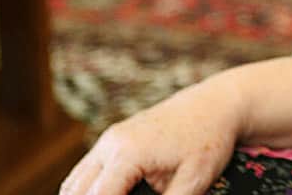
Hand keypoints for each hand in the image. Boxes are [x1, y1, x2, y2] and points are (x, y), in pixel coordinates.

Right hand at [59, 79, 240, 194]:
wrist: (216, 105)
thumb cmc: (209, 140)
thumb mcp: (194, 181)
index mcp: (129, 153)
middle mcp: (112, 143)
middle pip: (78, 192)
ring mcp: (110, 139)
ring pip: (75, 183)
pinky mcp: (113, 139)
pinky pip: (85, 171)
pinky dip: (88, 190)